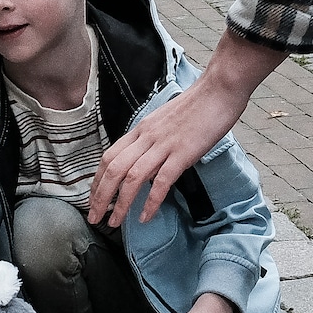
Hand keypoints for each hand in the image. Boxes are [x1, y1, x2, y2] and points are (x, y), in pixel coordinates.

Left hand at [89, 30, 284, 227]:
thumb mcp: (165, 122)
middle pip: (113, 169)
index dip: (97, 181)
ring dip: (120, 204)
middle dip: (100, 197)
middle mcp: (147, 137)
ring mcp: (164, 144)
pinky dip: (151, 201)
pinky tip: (145, 217)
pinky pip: (162, 181)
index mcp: (141, 129)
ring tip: (114, 223)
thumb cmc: (197, 106)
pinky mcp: (183, 153)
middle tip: (95, 218)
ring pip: (132, 177)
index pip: (109, 157)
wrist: (219, 89)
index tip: (93, 199)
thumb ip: (153, 142)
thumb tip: (147, 167)